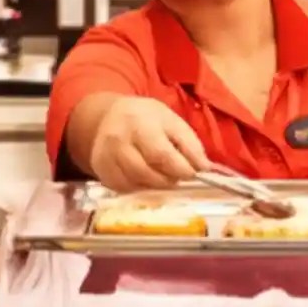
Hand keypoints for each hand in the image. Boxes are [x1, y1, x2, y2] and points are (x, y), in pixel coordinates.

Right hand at [89, 97, 210, 192]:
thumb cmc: (146, 118)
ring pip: (136, 185)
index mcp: (140, 124)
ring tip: (163, 176)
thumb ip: (190, 144)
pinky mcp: (102, 172)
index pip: (162, 155)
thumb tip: (205, 169)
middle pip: (148, 174)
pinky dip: (140, 189)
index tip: (193, 173)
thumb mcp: (172, 121)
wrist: (108, 116)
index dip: (181, 169)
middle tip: (178, 174)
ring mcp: (106, 158)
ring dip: (156, 186)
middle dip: (169, 179)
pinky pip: (124, 190)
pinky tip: (146, 179)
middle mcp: (118, 141)